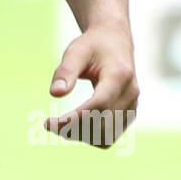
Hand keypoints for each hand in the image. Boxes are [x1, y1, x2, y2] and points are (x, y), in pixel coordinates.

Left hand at [44, 22, 138, 147]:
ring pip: (106, 136)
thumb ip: (65, 71)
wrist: (115, 42)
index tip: (48, 122)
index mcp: (119, 75)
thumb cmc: (93, 46)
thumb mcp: (76, 51)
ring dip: (81, 136)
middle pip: (102, 124)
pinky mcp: (129, 114)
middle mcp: (130, 93)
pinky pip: (109, 136)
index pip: (98, 105)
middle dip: (72, 129)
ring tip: (60, 126)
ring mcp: (132, 106)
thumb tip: (55, 94)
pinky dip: (90, 137)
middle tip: (49, 124)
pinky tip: (73, 126)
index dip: (73, 119)